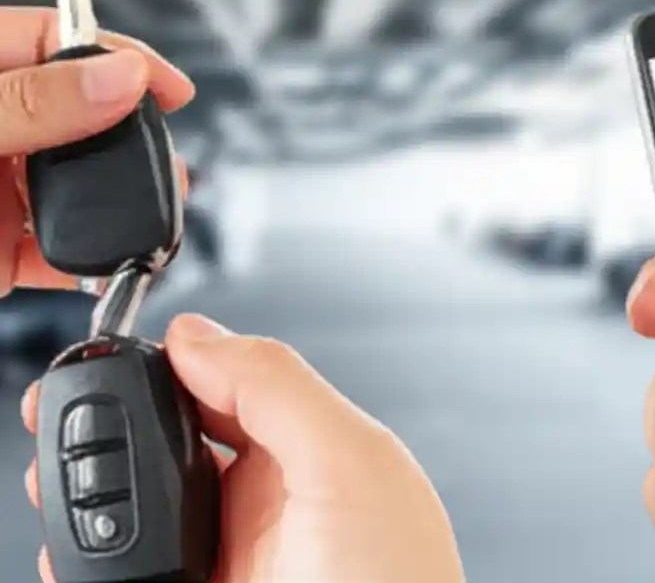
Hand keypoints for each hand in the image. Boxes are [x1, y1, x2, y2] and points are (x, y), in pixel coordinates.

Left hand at [0, 6, 194, 294]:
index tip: (171, 86)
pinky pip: (55, 252)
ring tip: (154, 218)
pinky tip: (111, 261)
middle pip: (80, 116)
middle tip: (168, 162)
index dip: (118, 55)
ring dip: (121, 203)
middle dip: (133, 140)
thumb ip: (32, 103)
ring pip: (76, 186)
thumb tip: (119, 75)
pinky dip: (91, 259)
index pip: (50, 39)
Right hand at [21, 314, 464, 581]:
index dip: (168, 365)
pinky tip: (77, 561)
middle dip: (115, 433)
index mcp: (312, 453)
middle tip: (64, 428)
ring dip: (96, 502)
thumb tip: (200, 335)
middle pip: (171, 449)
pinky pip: (128, 576)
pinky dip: (91, 567)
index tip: (110, 362)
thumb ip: (279, 389)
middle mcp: (269, 506)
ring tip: (63, 493)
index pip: (225, 386)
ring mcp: (231, 560)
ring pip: (143, 516)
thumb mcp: (351, 466)